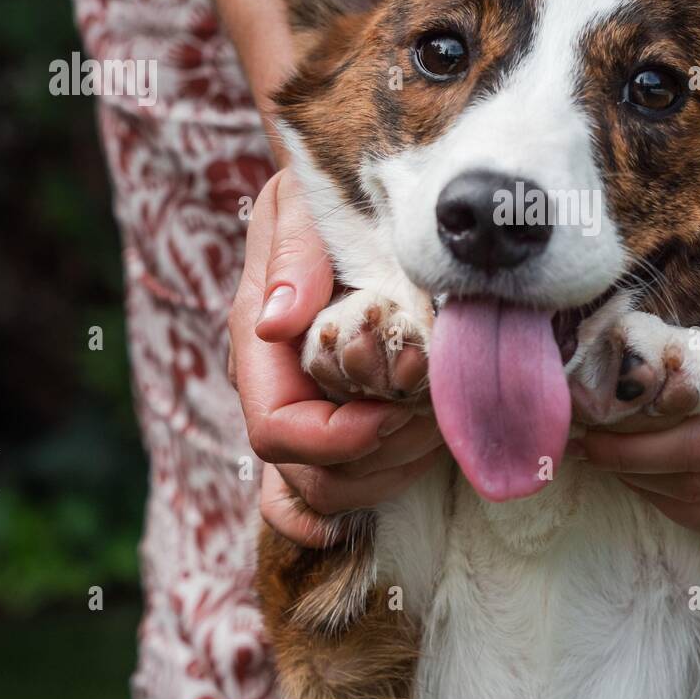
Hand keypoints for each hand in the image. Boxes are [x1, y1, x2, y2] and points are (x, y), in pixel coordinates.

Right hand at [228, 168, 444, 546]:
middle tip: (432, 415)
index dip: (336, 437)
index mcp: (260, 347)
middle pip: (308, 477)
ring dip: (391, 473)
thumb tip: (276, 322)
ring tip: (439, 423)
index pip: (276, 430)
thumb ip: (293, 255)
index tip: (393, 409)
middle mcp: (278, 389)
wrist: (344, 197)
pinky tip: (388, 491)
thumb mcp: (302, 206)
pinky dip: (359, 502)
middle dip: (377, 458)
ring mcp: (306, 411)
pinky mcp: (338, 421)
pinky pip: (323, 495)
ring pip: (331, 493)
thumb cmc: (324, 196)